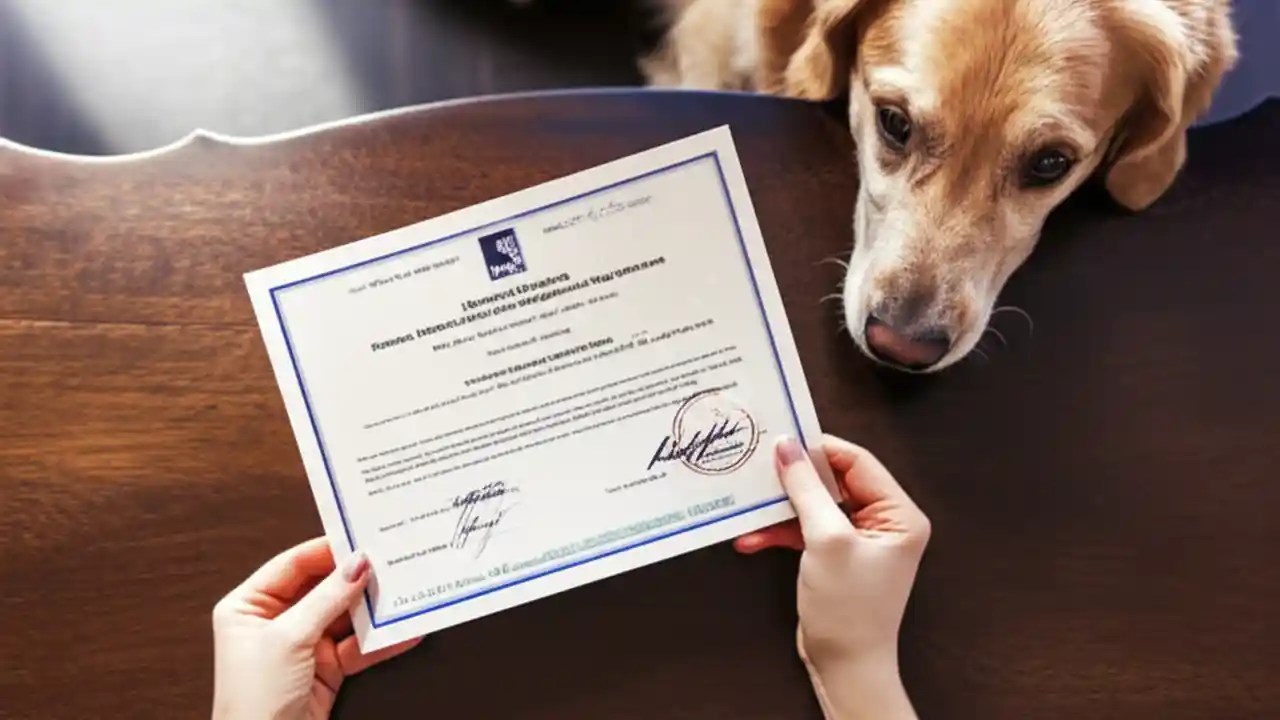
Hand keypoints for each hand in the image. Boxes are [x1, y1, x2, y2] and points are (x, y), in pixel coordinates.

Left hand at [211, 538, 420, 719]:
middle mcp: (273, 622)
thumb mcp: (289, 639)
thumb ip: (326, 598)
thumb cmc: (253, 701)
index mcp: (247, 606)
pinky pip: (356, 646)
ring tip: (401, 593)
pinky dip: (379, 641)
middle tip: (388, 563)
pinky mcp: (324, 670)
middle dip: (355, 580)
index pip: (292, 565)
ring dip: (372, 609)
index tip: (362, 540)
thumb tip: (356, 564)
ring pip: (344, 616)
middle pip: (322, 588)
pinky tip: (402, 630)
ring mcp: (301, 646)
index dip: (327, 552)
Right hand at [735, 434, 929, 719]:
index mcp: (899, 513)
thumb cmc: (850, 608)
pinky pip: (806, 530)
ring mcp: (859, 539)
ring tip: (748, 509)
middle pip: (834, 481)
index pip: (858, 462)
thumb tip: (787, 446)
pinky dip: (780, 533)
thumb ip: (807, 490)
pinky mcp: (836, 555)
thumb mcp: (827, 541)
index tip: (782, 441)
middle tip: (759, 469)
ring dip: (780, 510)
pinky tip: (751, 538)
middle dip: (794, 480)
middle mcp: (884, 522)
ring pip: (814, 505)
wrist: (845, 666)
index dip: (819, 450)